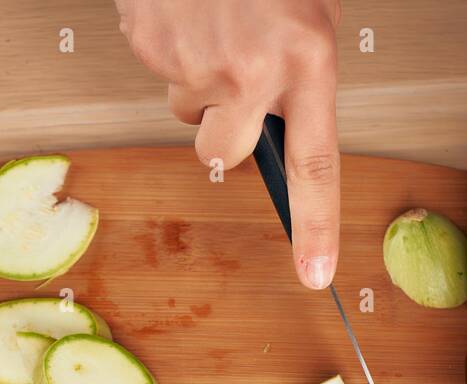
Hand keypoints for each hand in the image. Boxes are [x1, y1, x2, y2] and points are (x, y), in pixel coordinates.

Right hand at [116, 0, 341, 288]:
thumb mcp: (304, 13)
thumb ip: (298, 74)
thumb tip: (280, 131)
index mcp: (307, 57)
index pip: (315, 164)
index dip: (317, 225)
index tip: (316, 274)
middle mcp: (251, 68)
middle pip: (222, 150)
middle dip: (218, 127)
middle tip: (229, 75)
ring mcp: (193, 60)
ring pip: (186, 107)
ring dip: (194, 79)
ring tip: (208, 22)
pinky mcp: (149, 44)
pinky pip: (157, 71)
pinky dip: (167, 47)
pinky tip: (184, 10)